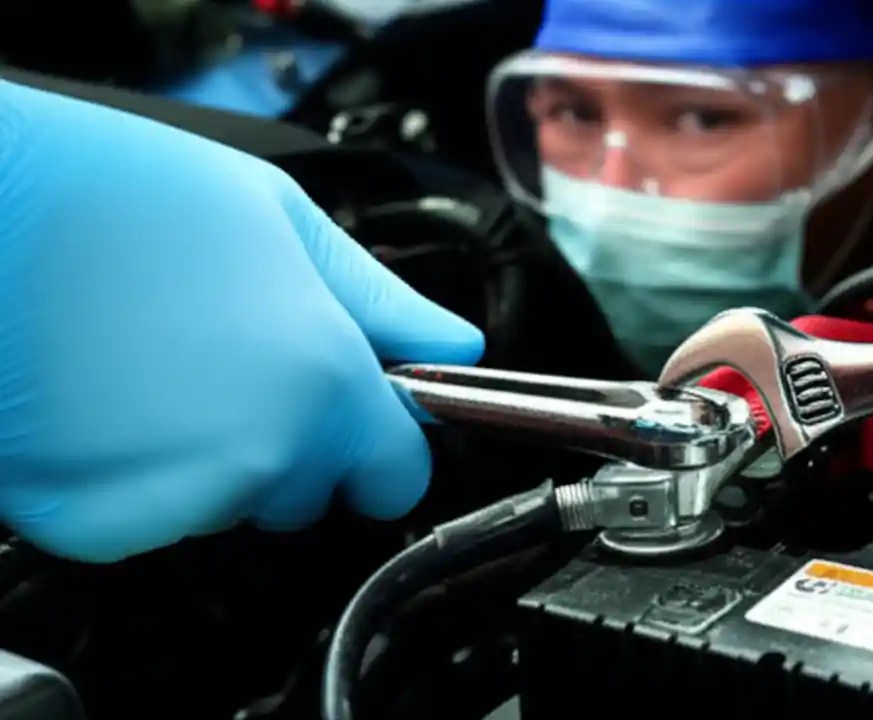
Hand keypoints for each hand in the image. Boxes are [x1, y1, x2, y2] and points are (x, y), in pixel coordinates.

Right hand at [0, 80, 483, 561]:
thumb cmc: (111, 201)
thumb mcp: (279, 218)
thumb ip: (381, 301)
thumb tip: (453, 347)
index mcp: (323, 387)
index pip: (399, 475)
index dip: (381, 442)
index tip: (356, 408)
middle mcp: (261, 463)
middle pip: (312, 492)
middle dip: (291, 445)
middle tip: (228, 360)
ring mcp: (176, 504)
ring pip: (233, 504)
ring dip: (214, 455)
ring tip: (157, 363)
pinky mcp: (99, 528)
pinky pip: (156, 516)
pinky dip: (142, 474)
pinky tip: (110, 400)